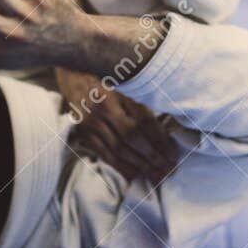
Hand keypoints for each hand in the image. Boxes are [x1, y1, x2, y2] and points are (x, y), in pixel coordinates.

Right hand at [58, 68, 180, 186]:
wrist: (74, 71)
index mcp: (120, 91)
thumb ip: (143, 102)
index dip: (161, 140)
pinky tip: (135, 174)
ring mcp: (91, 120)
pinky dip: (120, 166)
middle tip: (169, 170)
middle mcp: (105, 106)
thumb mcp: (127, 82)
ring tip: (156, 176)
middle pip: (133, 137)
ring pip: (119, 148)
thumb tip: (166, 131)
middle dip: (153, 157)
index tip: (173, 154)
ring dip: (140, 165)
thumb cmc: (108, 77)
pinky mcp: (83, 131)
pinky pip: (104, 153)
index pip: (145, 120)